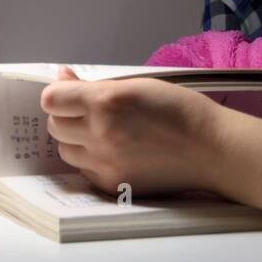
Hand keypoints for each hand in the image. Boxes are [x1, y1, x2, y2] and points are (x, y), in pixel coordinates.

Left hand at [39, 66, 222, 197]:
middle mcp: (100, 133)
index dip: (59, 95)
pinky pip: (84, 170)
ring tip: (104, 134)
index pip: (51, 100)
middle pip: (54, 125)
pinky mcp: (112, 184)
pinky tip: (115, 152)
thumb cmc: (178, 110)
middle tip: (90, 113)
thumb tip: (62, 78)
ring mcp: (104, 162)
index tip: (69, 95)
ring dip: (76, 140)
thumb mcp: (136, 85)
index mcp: (106, 102)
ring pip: (65, 150)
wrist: (210, 149)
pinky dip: (92, 160)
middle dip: (67, 117)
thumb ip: (94, 85)